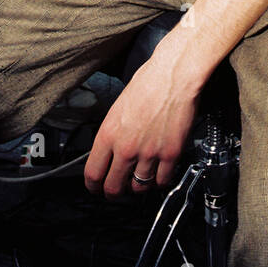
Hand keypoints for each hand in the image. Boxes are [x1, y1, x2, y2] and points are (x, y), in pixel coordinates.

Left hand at [84, 49, 199, 194]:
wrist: (174, 74)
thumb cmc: (149, 82)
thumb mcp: (118, 107)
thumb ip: (113, 133)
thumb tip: (111, 151)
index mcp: (109, 134)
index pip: (93, 174)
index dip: (93, 186)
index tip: (96, 187)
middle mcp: (127, 148)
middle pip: (114, 188)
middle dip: (114, 192)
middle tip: (118, 189)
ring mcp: (149, 153)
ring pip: (139, 188)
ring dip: (139, 186)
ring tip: (141, 178)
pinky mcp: (170, 153)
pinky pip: (162, 180)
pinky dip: (160, 181)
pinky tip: (159, 172)